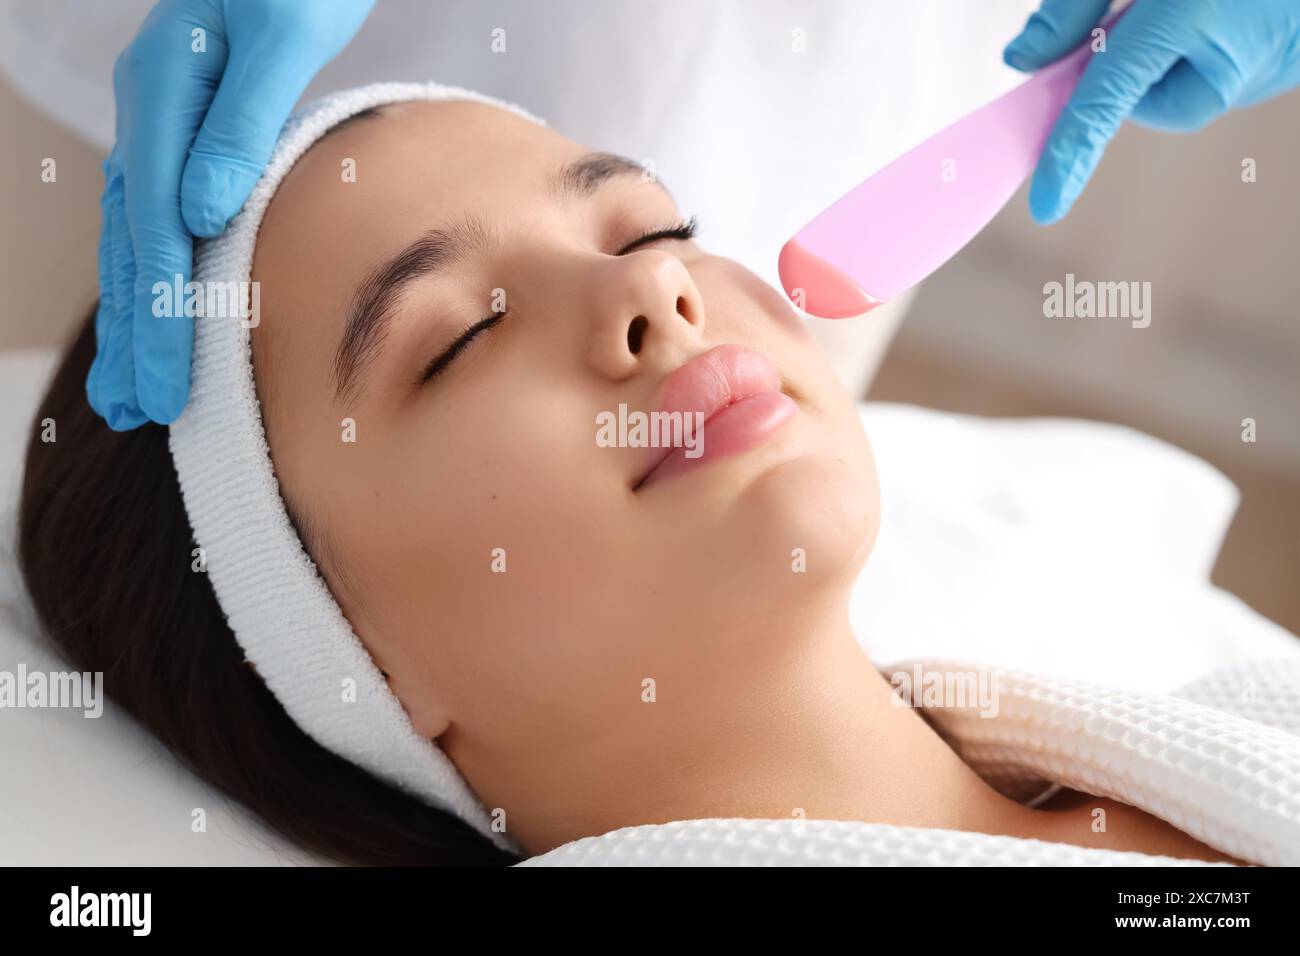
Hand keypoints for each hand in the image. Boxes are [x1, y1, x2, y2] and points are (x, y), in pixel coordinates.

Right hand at [89, 0, 373, 429]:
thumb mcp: (279, 35)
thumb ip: (241, 120)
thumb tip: (205, 212)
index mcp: (163, 93)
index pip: (155, 226)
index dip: (161, 311)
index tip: (170, 385)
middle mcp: (152, 113)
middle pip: (134, 241)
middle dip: (139, 331)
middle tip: (140, 412)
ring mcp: (166, 123)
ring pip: (138, 235)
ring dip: (136, 312)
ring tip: (133, 390)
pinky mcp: (194, 133)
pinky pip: (161, 216)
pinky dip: (157, 273)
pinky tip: (160, 317)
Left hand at [1003, 0, 1299, 223]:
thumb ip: (1076, 2)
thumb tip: (1026, 58)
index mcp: (1192, 12)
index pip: (1107, 97)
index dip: (1072, 150)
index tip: (1048, 204)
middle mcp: (1238, 53)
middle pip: (1146, 95)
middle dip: (1131, 62)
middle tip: (1147, 6)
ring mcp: (1277, 67)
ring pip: (1191, 86)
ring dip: (1179, 48)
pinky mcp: (1297, 67)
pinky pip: (1235, 69)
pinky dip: (1224, 42)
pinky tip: (1243, 4)